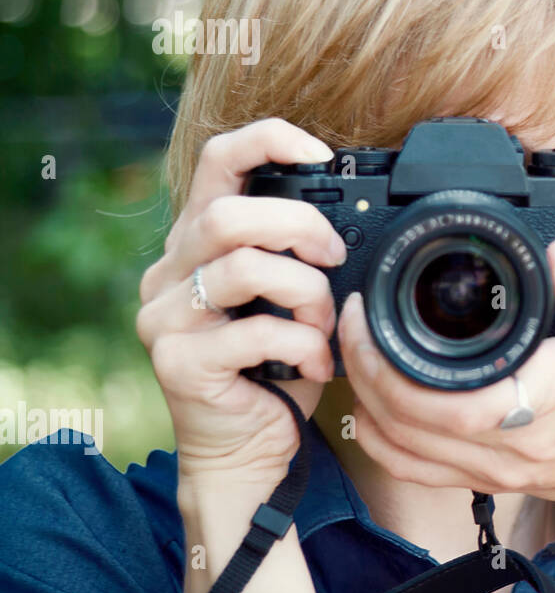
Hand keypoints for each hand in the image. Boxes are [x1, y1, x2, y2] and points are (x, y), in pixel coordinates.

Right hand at [135, 118, 347, 482]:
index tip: (320, 153)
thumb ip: (300, 257)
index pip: (217, 161)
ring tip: (325, 323)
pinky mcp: (177, 362)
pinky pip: (254, 331)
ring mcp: (165, 318)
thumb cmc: (276, 370)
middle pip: (227, 214)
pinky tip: (315, 363)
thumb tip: (351, 221)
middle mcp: (169, 273)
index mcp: (198, 243)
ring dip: (306, 291)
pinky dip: (302, 343)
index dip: (268, 140)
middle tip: (335, 257)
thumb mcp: (291, 299)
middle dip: (299, 227)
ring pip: (242, 267)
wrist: (246, 453)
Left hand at [338, 238, 554, 520]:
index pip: (454, 401)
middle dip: (363, 367)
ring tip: (355, 347)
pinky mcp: (486, 479)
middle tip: (351, 317)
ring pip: (401, 447)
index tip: (370, 311)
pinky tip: (367, 403)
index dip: (392, 363)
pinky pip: (413, 469)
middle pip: (408, 422)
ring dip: (363, 399)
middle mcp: (512, 440)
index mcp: (549, 397)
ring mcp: (494, 466)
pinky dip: (377, 438)